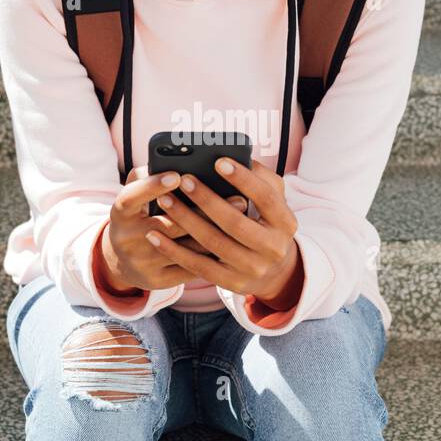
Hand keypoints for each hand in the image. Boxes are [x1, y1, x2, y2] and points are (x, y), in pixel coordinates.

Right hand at [100, 165, 247, 292]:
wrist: (124, 262)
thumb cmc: (138, 215)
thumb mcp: (136, 195)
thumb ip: (150, 176)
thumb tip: (177, 161)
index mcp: (120, 214)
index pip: (132, 197)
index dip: (152, 187)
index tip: (177, 175)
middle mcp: (128, 239)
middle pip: (170, 225)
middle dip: (206, 209)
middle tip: (238, 196)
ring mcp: (143, 262)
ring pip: (188, 247)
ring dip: (219, 230)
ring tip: (243, 213)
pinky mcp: (158, 280)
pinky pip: (193, 266)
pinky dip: (215, 251)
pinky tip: (236, 237)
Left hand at [143, 158, 302, 304]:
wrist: (273, 272)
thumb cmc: (265, 223)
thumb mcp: (272, 202)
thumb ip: (261, 178)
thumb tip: (238, 156)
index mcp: (285, 222)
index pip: (266, 197)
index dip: (243, 179)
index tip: (219, 161)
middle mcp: (273, 248)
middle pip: (235, 223)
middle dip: (207, 200)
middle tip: (184, 179)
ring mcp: (252, 269)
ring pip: (213, 244)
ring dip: (185, 221)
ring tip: (164, 200)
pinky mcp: (232, 283)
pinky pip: (198, 267)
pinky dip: (175, 250)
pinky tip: (155, 235)